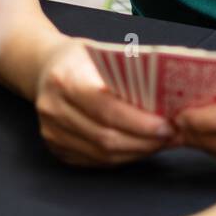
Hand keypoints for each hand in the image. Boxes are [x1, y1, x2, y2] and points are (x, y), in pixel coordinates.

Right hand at [35, 37, 174, 165]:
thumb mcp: (101, 54)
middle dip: (143, 141)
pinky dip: (122, 157)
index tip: (167, 126)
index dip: (139, 123)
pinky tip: (141, 148)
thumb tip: (168, 97)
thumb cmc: (81, 59)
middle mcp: (54, 109)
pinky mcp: (56, 148)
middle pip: (105, 137)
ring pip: (102, 154)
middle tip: (171, 137)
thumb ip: (127, 75)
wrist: (44, 69)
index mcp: (65, 80)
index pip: (107, 109)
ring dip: (136, 152)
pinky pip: (95, 161)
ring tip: (161, 143)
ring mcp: (52, 133)